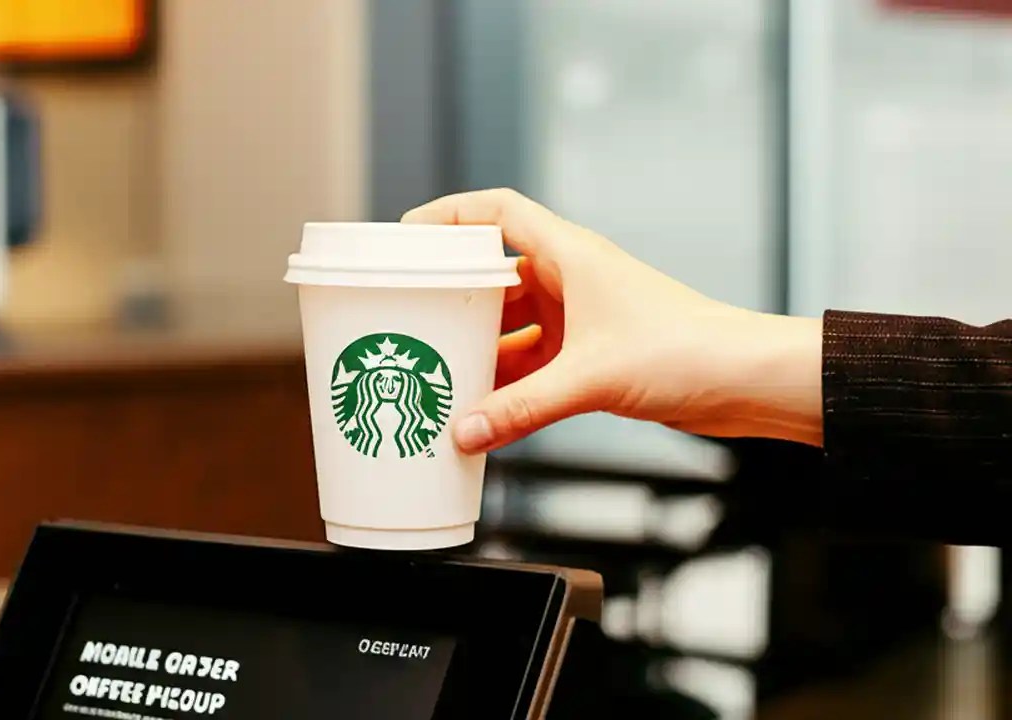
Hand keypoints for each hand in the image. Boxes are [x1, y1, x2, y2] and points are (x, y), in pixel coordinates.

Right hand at [401, 189, 822, 452]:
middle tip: (411, 320)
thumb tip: (466, 432)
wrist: (746, 381)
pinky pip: (532, 362)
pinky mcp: (592, 354)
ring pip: (511, 325)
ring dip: (479, 348)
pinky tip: (483, 409)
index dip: (449, 216)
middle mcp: (572, 280)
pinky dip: (507, 382)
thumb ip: (523, 408)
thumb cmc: (689, 350)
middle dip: (453, 298)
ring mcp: (581, 317)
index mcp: (571, 256)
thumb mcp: (591, 378)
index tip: (407, 237)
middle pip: (494, 274)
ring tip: (439, 373)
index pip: (497, 211)